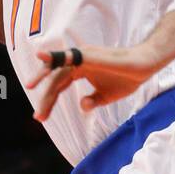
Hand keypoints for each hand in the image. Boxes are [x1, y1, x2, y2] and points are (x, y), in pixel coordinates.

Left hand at [27, 39, 163, 121]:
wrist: (143, 67)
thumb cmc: (126, 78)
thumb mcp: (106, 96)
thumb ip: (92, 102)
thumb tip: (82, 107)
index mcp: (80, 71)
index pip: (59, 86)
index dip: (50, 102)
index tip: (41, 118)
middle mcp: (77, 62)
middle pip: (56, 81)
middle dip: (46, 99)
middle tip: (38, 117)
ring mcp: (82, 57)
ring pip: (58, 70)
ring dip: (43, 78)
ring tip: (30, 86)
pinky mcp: (88, 55)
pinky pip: (69, 56)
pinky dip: (55, 56)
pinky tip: (41, 56)